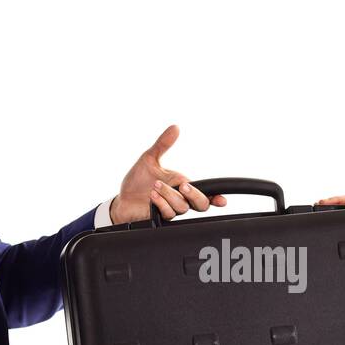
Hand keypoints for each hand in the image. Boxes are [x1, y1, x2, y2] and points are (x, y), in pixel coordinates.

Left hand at [110, 125, 227, 223]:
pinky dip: (161, 203)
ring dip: (169, 195)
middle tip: (183, 185)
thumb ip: (163, 144)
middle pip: (201, 204)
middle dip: (194, 194)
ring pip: (182, 207)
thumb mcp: (149, 158)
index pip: (204, 192)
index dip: (215, 196)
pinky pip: (168, 213)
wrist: (122, 200)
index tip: (222, 200)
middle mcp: (179, 198)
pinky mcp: (160, 217)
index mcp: (181, 184)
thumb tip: (174, 127)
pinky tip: (152, 197)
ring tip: (154, 186)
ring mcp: (171, 208)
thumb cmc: (137, 181)